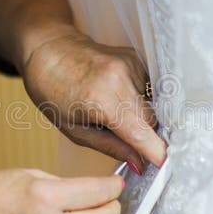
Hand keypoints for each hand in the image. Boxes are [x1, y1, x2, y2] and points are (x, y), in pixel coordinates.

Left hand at [22, 26, 166, 172]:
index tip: (164, 163)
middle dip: (142, 134)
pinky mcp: (135, 57)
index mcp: (100, 98)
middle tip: (121, 137)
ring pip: (150, 105)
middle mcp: (120, 78)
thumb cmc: (53, 90)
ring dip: (137, 114)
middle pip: (151, 120)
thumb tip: (139, 163)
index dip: (155, 151)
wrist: (48, 50)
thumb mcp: (74, 129)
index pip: (139, 131)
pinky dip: (135, 98)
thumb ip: (110, 147)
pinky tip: (114, 94)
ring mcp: (130, 64)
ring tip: (109, 107)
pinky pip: (146, 89)